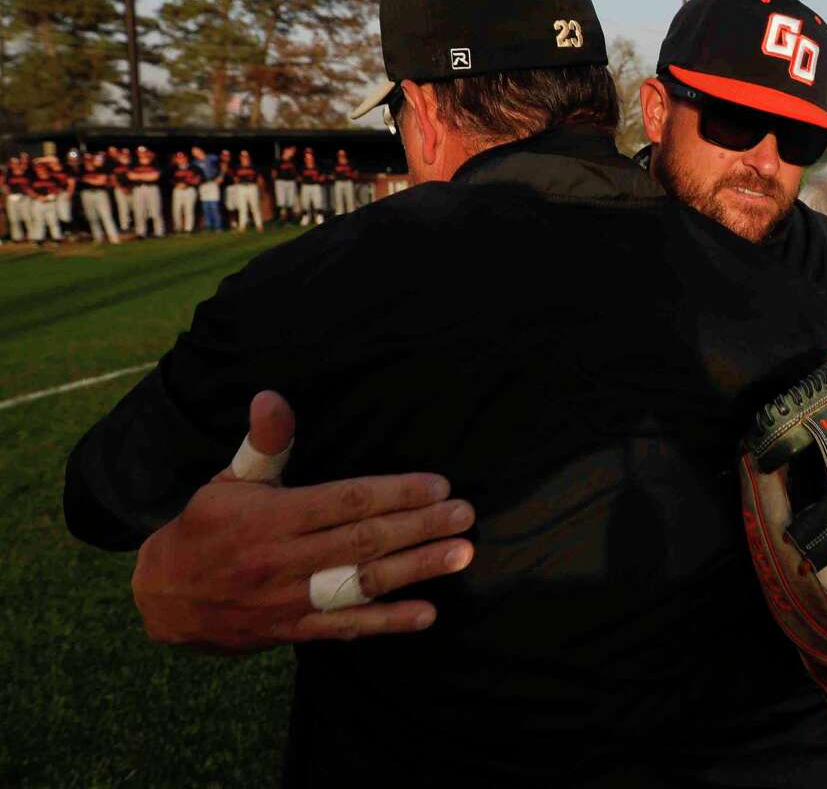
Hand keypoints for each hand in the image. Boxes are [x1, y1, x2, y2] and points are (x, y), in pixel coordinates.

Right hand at [131, 391, 474, 653]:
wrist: (164, 599)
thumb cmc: (207, 528)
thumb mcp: (229, 480)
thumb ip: (264, 444)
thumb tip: (271, 396)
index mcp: (270, 517)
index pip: (345, 500)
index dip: (394, 492)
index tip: (438, 484)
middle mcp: (282, 560)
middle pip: (363, 541)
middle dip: (419, 527)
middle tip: (464, 515)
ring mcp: (289, 599)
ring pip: (361, 585)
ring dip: (416, 570)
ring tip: (460, 555)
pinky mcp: (293, 630)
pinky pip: (346, 628)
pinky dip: (387, 622)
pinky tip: (426, 613)